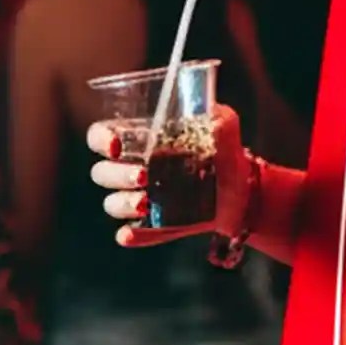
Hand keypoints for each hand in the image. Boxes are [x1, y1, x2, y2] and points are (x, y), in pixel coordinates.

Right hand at [87, 104, 249, 246]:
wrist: (245, 191)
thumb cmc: (225, 153)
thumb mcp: (225, 129)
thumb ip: (219, 116)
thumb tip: (213, 110)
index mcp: (140, 142)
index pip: (100, 137)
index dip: (101, 139)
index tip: (116, 145)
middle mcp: (133, 170)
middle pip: (103, 173)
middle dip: (118, 175)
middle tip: (144, 175)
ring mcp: (142, 200)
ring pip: (113, 203)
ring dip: (123, 203)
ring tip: (146, 203)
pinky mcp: (156, 226)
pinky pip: (135, 233)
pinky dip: (132, 234)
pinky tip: (130, 234)